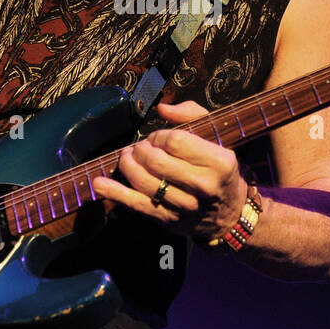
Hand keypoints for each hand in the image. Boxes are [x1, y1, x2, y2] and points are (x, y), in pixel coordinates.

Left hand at [92, 100, 247, 239]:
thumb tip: (162, 108)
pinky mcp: (169, 220)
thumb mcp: (217, 137)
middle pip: (156, 161)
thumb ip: (192, 115)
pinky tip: (100, 183)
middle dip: (140, 149)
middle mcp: (204, 186)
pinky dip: (115, 193)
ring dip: (127, 165)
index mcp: (220, 162)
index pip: (175, 141)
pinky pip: (136, 205)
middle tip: (140, 148)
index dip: (159, 135)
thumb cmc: (218, 170)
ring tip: (128, 159)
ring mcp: (185, 206)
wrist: (229, 213)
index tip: (158, 138)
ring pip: (143, 181)